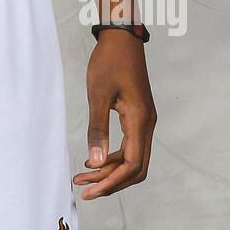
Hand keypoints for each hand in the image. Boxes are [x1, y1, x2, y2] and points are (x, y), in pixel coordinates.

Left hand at [73, 29, 156, 198]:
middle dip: (111, 182)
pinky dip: (112, 158)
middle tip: (84, 189)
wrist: (121, 39)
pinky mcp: (138, 117)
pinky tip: (94, 160)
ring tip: (82, 177)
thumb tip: (93, 162)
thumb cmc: (109, 62)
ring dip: (110, 171)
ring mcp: (144, 121)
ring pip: (132, 159)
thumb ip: (97, 128)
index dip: (111, 181)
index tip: (89, 190)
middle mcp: (147, 124)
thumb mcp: (98, 94)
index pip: (132, 164)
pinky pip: (129, 147)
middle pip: (135, 168)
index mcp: (139, 120)